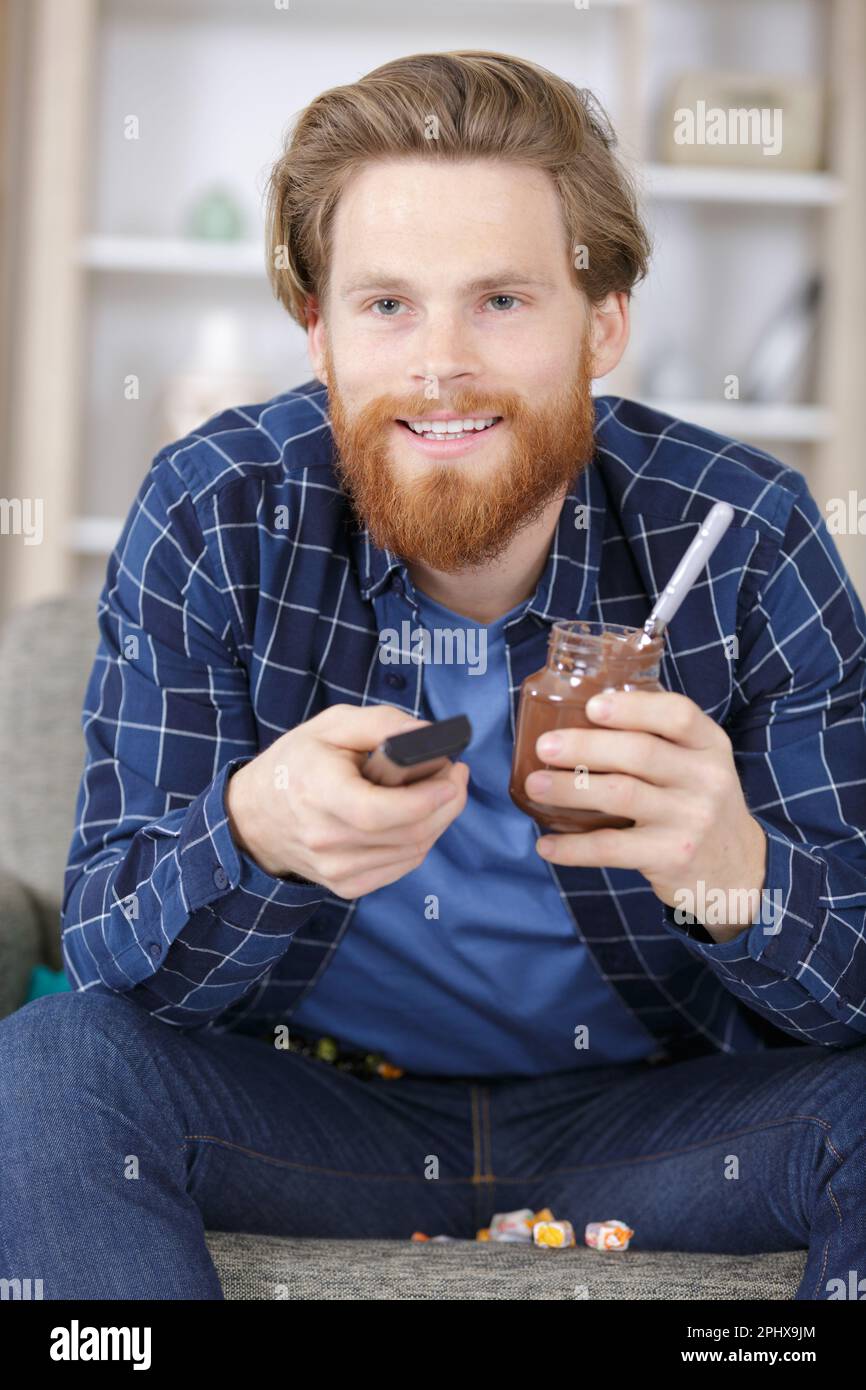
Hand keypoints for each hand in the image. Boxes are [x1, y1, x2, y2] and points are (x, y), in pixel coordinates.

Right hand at [226, 703, 468, 898]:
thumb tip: (428, 735)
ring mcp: (337, 870)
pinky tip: (417, 817)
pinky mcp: (347, 885)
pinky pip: (402, 866)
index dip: (426, 797)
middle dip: (447, 803)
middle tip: (456, 775)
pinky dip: (420, 840)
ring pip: (413, 851)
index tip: (452, 772)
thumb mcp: (331, 726)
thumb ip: (381, 724)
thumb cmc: (297, 764)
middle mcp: (326, 840)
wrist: (256, 816)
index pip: (379, 811)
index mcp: (317, 793)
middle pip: (408, 833)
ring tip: (439, 791)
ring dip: (439, 820)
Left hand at [523, 689, 766, 941]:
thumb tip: (584, 706)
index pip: (677, 714)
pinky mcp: (672, 856)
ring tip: (534, 785)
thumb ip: (659, 736)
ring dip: (570, 789)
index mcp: (709, 744)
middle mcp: (706, 778)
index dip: (632, 707)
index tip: (591, 705)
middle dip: (585, 746)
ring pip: (621, 795)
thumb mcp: (697, 763)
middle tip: (544, 746)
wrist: (736, 869)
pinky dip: (573, 848)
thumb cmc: (698, 802)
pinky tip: (545, 845)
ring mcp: (691, 819)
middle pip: (640, 752)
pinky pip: (612, 848)